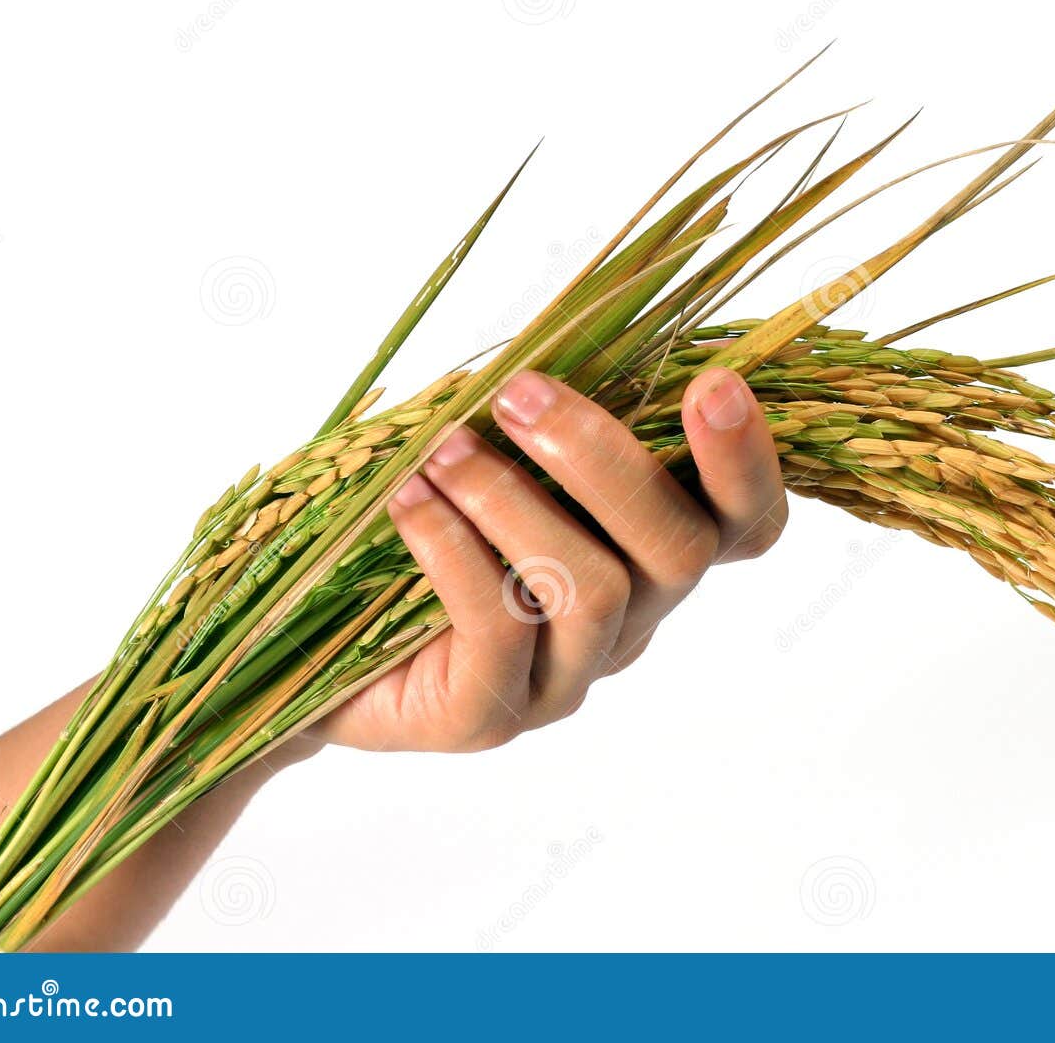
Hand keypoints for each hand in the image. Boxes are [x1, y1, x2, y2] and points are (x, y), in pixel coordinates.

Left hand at [318, 367, 786, 751]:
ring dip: (513, 500)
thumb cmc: (417, 523)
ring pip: (593, 588)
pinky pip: (501, 632)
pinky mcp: (492, 717)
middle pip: (679, 551)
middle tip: (518, 395)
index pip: (746, 524)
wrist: (306, 644)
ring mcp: (566, 678)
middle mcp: (629, 622)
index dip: (748, 461)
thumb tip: (557, 337)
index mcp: (648, 554)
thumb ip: (542, 414)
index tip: (713, 382)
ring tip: (442, 450)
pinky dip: (454, 550)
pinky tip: (408, 502)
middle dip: (604, 460)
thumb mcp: (492, 453)